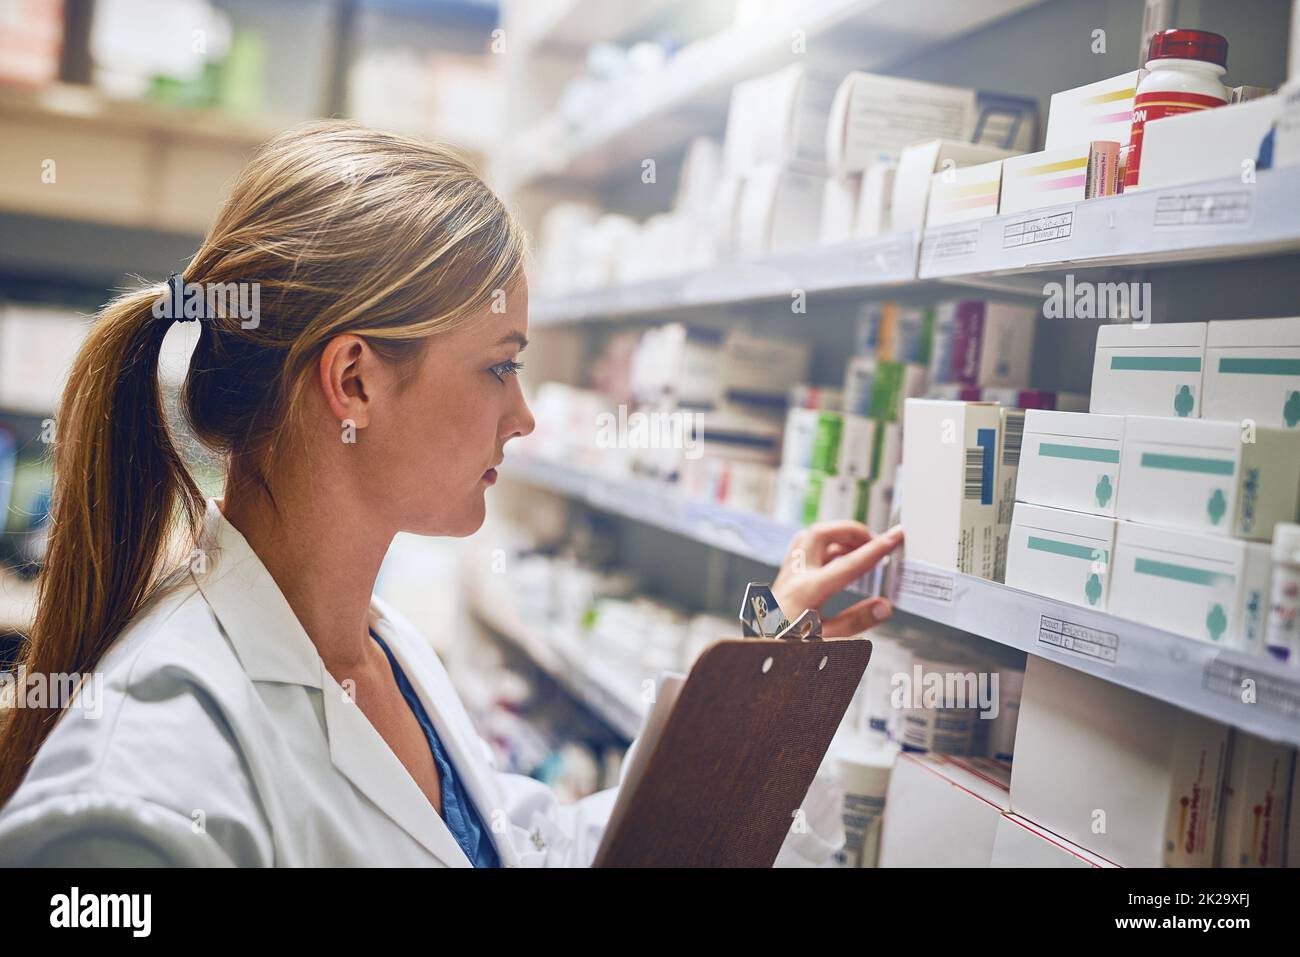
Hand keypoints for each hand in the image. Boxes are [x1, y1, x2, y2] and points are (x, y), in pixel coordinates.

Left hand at [770, 521, 903, 637]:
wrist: (758, 650)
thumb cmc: (787, 649)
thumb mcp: (826, 641)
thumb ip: (856, 621)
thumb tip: (885, 606)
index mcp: (807, 593)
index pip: (848, 564)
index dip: (876, 550)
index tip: (895, 537)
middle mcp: (794, 577)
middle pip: (821, 533)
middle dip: (851, 531)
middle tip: (874, 541)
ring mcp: (786, 573)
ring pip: (810, 536)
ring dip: (836, 535)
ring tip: (860, 547)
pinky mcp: (784, 575)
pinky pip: (803, 547)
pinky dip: (825, 545)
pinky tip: (839, 558)